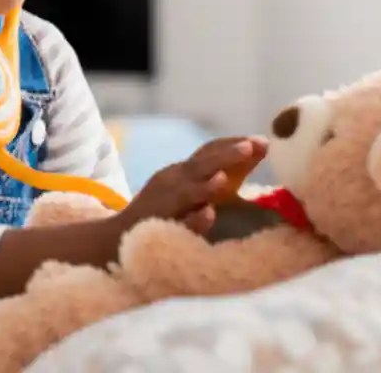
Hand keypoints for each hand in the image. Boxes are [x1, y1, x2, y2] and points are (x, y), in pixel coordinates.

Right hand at [118, 136, 267, 234]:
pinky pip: (176, 224)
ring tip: (223, 179)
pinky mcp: (155, 228)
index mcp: (182, 172)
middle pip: (199, 165)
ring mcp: (162, 205)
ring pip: (185, 194)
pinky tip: (207, 215)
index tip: (263, 141)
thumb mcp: (193, 189)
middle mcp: (171, 183)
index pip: (209, 152)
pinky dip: (192, 220)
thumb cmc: (168, 212)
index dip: (234, 144)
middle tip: (250, 147)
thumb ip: (224, 173)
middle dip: (225, 156)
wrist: (117, 239)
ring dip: (204, 187)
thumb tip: (261, 150)